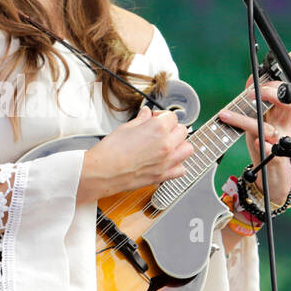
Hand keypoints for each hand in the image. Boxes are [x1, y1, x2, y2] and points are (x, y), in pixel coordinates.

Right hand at [80, 102, 194, 202]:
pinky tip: (168, 161)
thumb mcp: (125, 128)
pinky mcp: (162, 176)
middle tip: (160, 130)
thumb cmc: (110, 151)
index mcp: (158, 129)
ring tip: (168, 144)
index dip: (162, 116)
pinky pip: (181, 169)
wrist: (103, 172)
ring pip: (187, 149)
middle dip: (172, 128)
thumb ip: (141, 120)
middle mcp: (166, 145)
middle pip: (182, 131)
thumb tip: (146, 114)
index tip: (154, 118)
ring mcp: (166, 162)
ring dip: (180, 145)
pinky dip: (178, 165)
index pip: (172, 116)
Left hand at [216, 77, 290, 207]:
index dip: (271, 86)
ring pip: (269, 128)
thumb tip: (251, 80)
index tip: (253, 84)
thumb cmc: (267, 147)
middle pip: (285, 106)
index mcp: (281, 118)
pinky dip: (265, 146)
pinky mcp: (276, 160)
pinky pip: (272, 152)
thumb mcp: (260, 122)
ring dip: (246, 120)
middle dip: (270, 95)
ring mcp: (280, 144)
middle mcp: (283, 129)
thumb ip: (257, 103)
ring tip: (227, 115)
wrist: (274, 177)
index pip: (284, 95)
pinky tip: (257, 142)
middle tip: (250, 94)